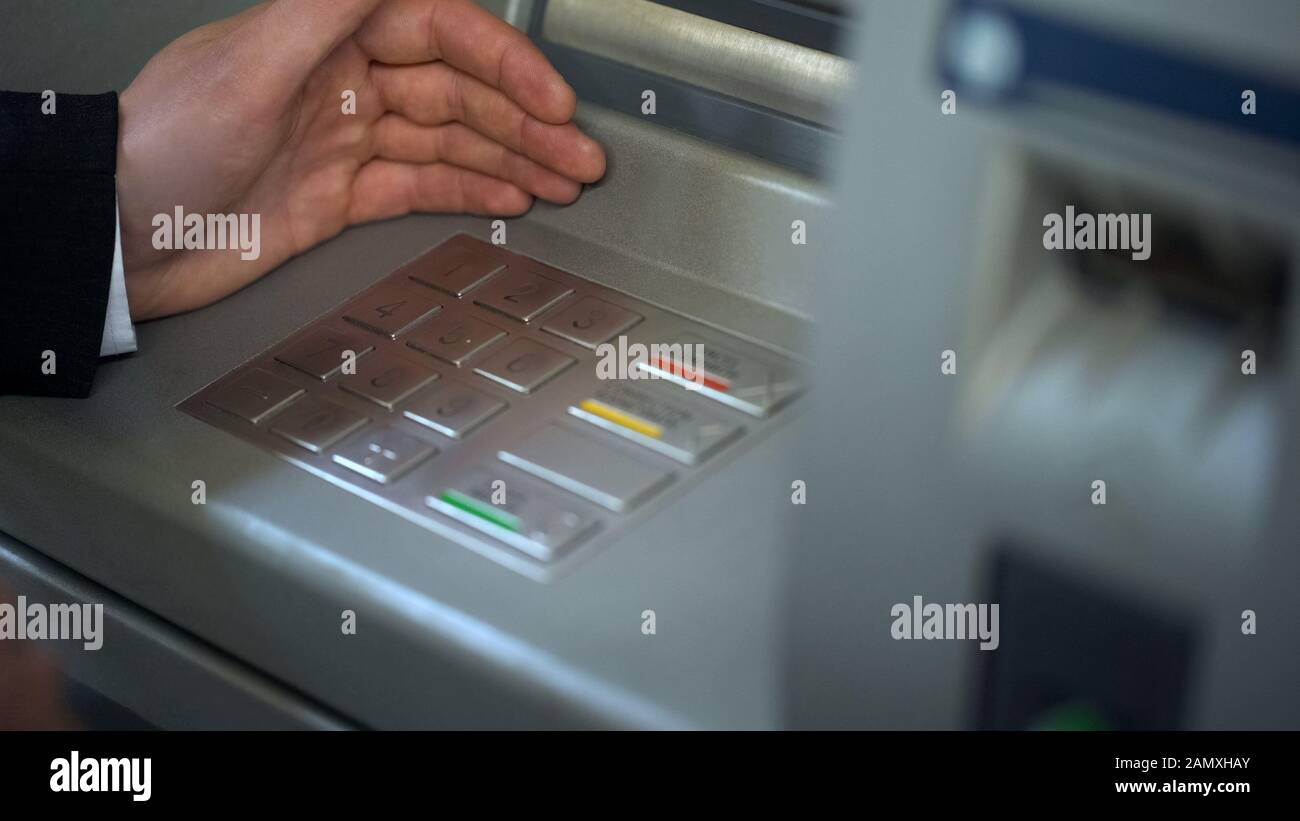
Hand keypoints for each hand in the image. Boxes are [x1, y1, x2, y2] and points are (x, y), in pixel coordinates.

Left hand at [116, 0, 604, 319]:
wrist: (121, 235)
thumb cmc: (167, 145)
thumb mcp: (252, 64)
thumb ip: (331, 5)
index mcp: (330, 36)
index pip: (441, 33)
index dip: (505, 64)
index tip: (552, 100)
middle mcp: (346, 82)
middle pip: (459, 92)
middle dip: (526, 124)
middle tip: (584, 156)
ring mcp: (348, 141)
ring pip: (451, 141)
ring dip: (513, 159)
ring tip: (569, 181)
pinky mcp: (342, 196)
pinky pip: (422, 185)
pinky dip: (471, 191)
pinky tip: (514, 197)